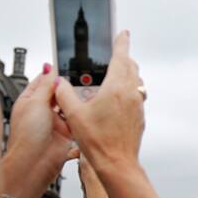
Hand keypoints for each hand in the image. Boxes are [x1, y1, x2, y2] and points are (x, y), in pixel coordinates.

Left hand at [2, 63, 78, 197]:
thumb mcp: (36, 102)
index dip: (53, 73)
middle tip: (79, 77)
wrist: (35, 163)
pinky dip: (81, 113)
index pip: (43, 81)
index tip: (65, 62)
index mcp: (29, 100)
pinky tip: (86, 106)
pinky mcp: (67, 132)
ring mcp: (54, 121)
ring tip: (84, 90)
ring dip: (74, 99)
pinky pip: (76, 118)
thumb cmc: (27, 136)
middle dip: (67, 86)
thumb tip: (49, 67)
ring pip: (68, 104)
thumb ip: (46, 85)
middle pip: (57, 92)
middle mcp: (41, 110)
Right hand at [54, 32, 144, 171]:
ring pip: (136, 81)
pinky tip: (116, 99)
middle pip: (131, 67)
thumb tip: (58, 82)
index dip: (121, 42)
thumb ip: (64, 94)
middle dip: (124, 57)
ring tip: (116, 74)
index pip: (121, 56)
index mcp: (116, 88)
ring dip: (128, 73)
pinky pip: (136, 96)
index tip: (123, 33)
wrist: (117, 164)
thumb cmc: (98, 142)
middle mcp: (131, 94)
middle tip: (117, 52)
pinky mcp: (139, 117)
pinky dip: (128, 90)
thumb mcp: (74, 115)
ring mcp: (137, 106)